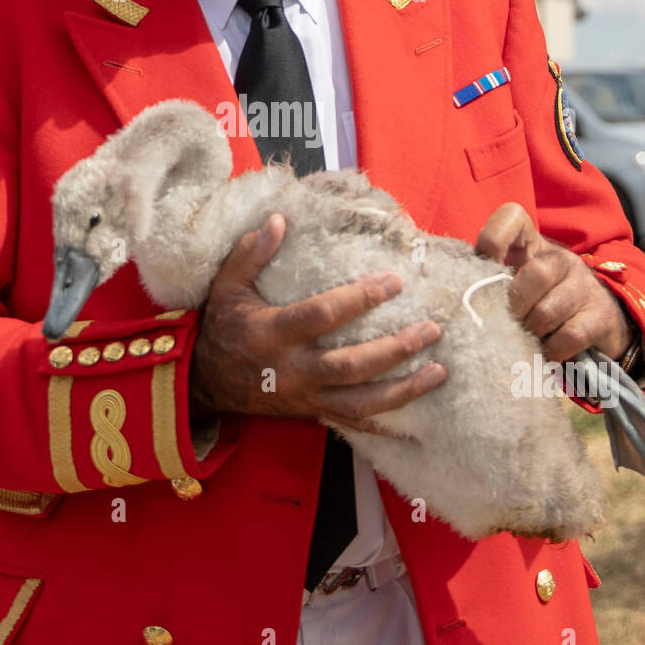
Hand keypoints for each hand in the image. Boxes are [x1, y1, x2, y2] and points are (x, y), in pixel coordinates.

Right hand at [189, 213, 446, 430]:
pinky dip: (386, 425)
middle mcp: (291, 371)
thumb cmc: (222, 327)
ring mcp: (303, 398)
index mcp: (271, 333)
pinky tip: (418, 416)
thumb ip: (252, 253)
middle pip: (350, 366)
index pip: (322, 316)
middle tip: (432, 329)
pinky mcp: (311, 413)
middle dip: (395, 349)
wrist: (204, 383)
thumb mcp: (226, 286)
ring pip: (359, 402)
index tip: (394, 281)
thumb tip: (279, 218)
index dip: (360, 299)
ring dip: (403, 389)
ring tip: (440, 371)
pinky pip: (353, 425)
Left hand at [475, 202, 633, 363]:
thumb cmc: (536, 302)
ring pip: (548, 311)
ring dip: (530, 333)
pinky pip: (570, 336)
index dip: (494, 240)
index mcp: (530, 244)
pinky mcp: (601, 315)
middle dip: (515, 307)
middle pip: (536, 273)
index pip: (511, 217)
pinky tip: (546, 351)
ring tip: (525, 339)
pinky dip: (552, 350)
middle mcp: (560, 258)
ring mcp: (584, 285)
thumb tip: (453, 291)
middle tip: (506, 323)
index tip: (488, 266)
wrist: (593, 325)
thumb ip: (487, 280)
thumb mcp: (512, 284)